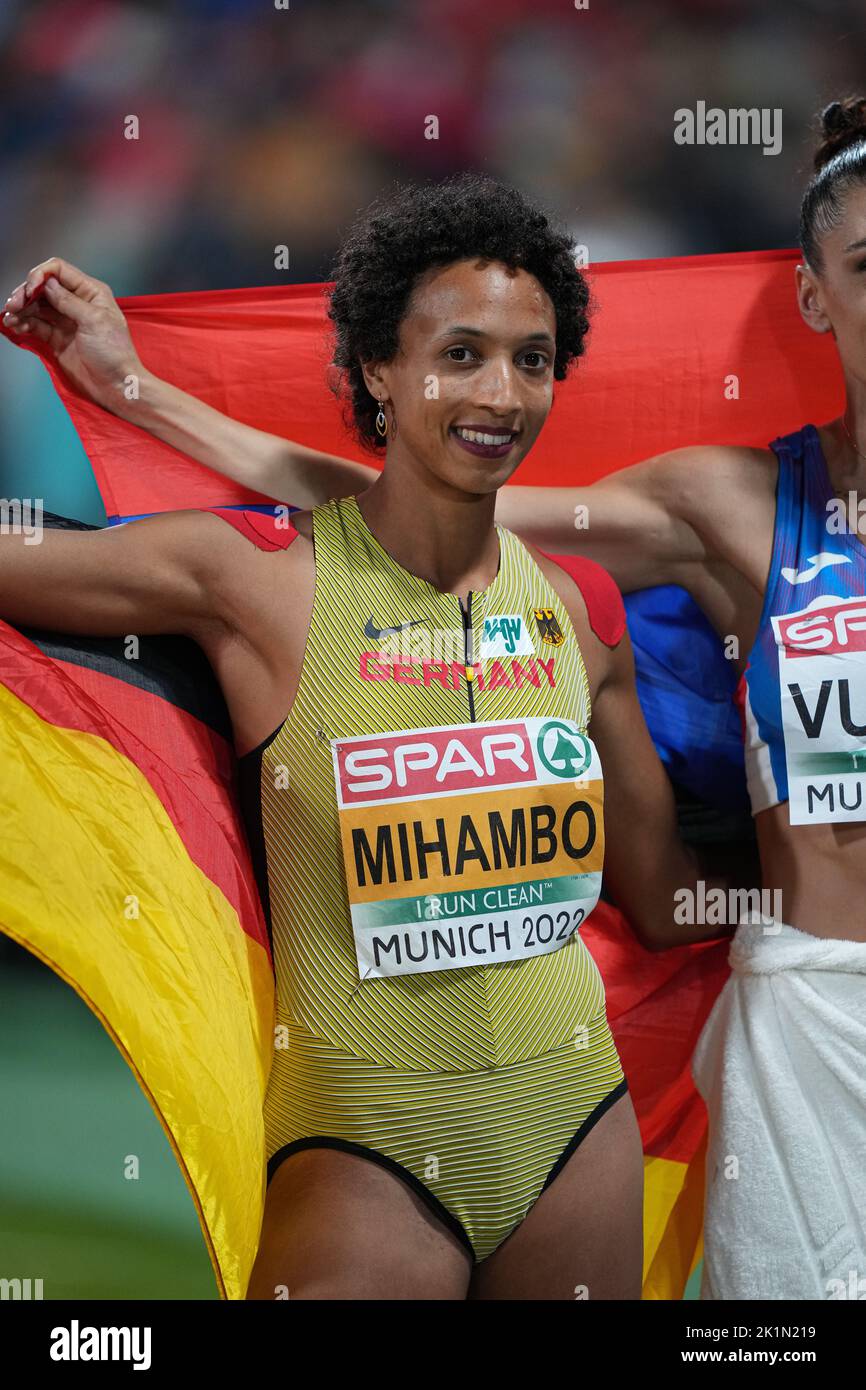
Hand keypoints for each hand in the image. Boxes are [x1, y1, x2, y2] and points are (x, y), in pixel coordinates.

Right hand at [2, 258, 145, 412]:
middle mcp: (77, 303)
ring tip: (10, 317)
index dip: (41, 276)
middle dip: (26, 293)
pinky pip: (35, 325)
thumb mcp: (94, 321)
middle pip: (43, 287)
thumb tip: (47, 284)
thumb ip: (68, 300)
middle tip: (13, 305)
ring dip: (20, 309)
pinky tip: (16, 326)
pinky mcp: (57, 338)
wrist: (117, 385)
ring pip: (36, 306)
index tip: (30, 289)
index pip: (59, 270)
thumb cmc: (115, 354)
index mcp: (91, 292)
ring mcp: (65, 321)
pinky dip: (23, 323)